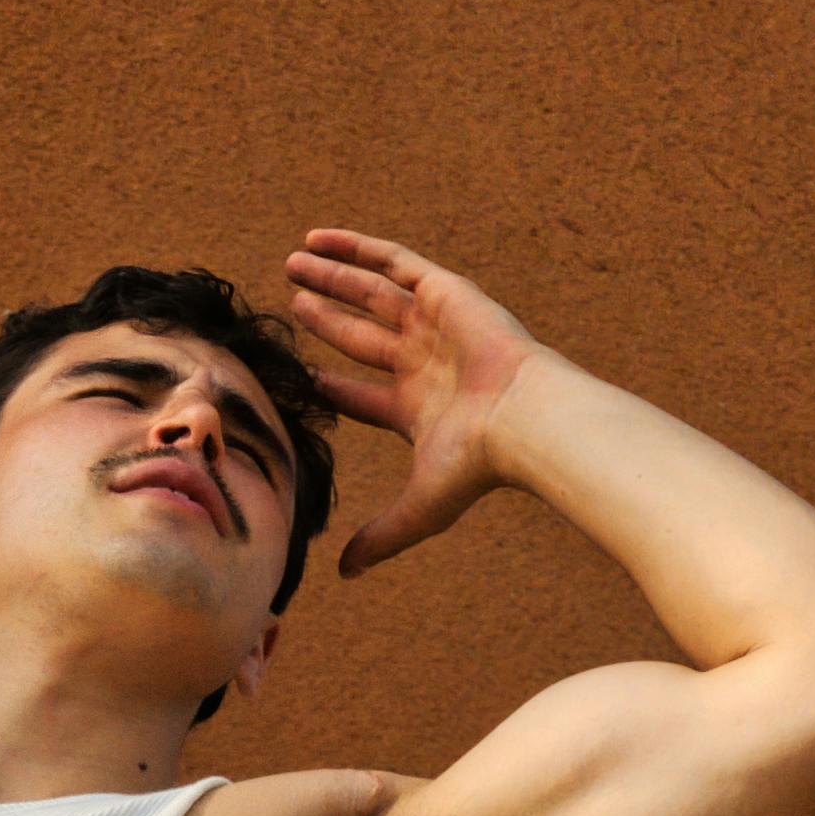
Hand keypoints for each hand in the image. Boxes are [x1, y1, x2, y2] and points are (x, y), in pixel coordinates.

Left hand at [282, 229, 541, 578]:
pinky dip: (355, 249)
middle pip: (363, 336)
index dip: (331, 387)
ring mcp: (435, 325)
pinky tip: (317, 240)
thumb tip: (343, 574)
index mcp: (418, 407)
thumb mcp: (419, 507)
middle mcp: (425, 362)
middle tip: (290, 304)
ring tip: (290, 265)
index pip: (364, 394)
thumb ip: (381, 535)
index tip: (300, 377)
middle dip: (327, 321)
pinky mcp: (444, 292)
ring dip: (332, 280)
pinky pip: (393, 261)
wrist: (524, 419)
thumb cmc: (478, 465)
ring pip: (371, 294)